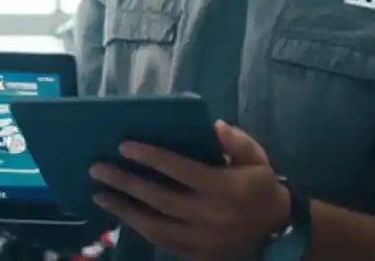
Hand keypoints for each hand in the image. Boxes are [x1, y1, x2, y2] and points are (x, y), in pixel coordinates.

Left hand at [90, 121, 290, 260]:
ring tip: (99, 195)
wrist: (277, 232)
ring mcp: (200, 239)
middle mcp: (209, 215)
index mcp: (224, 188)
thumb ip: (236, 141)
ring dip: (123, 209)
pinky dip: (139, 228)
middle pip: (158, 198)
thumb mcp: (256, 158)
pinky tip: (122, 214)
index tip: (124, 146)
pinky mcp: (195, 254)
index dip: (151, 158)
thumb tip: (213, 126)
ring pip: (154, 225)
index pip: (180, 170)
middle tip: (97, 169)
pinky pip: (161, 242)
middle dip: (125, 182)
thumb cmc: (260, 187)